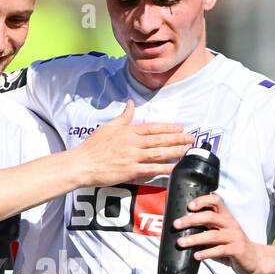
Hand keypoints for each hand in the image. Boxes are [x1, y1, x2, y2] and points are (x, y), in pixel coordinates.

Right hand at [75, 100, 194, 186]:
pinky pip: (151, 169)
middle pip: (159, 140)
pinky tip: (175, 168)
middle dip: (178, 139)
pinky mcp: (130, 171)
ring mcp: (132, 157)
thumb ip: (123, 116)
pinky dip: (164, 169)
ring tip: (188, 150)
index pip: (152, 128)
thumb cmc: (93, 146)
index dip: (168, 128)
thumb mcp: (108, 126)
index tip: (181, 128)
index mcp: (128, 131)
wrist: (82, 164)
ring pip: (158, 153)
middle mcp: (132, 143)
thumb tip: (131, 103)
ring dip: (175, 151)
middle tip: (192, 138)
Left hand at [172, 193, 268, 273]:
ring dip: (194, 238)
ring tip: (181, 242)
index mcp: (226, 217)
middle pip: (210, 217)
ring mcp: (235, 237)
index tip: (189, 205)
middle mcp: (231, 224)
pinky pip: (220, 250)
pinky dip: (206, 253)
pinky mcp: (237, 250)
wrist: (255, 260)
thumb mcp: (221, 234)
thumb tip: (182, 230)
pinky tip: (196, 256)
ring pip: (212, 235)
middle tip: (176, 224)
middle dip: (191, 220)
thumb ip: (206, 230)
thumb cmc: (232, 246)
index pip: (216, 201)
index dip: (203, 201)